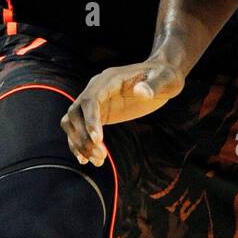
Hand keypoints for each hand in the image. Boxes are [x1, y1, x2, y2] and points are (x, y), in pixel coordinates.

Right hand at [61, 58, 183, 166]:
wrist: (161, 77)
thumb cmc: (165, 76)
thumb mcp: (166, 79)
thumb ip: (154, 85)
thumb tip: (142, 92)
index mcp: (110, 79)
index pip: (90, 99)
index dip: (90, 119)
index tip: (98, 140)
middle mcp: (97, 88)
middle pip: (76, 113)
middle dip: (84, 136)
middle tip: (101, 155)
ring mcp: (96, 101)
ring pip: (72, 123)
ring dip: (80, 143)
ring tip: (98, 160)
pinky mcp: (99, 113)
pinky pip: (79, 129)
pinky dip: (78, 144)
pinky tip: (86, 160)